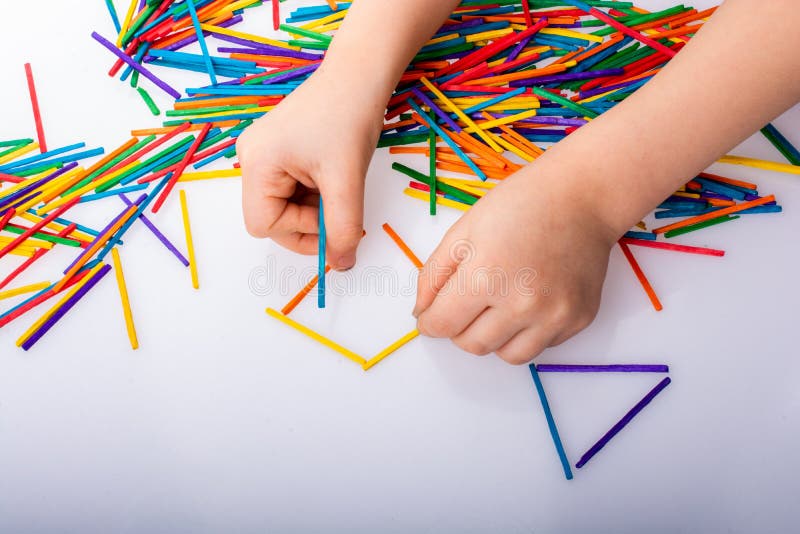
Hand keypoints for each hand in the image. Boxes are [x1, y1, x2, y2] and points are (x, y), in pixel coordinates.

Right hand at [236, 70, 383, 268]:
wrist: (360, 75)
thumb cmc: (348, 117)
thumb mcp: (346, 181)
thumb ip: (342, 228)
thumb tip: (341, 264)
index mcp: (256, 163)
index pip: (263, 224)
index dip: (299, 234)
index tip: (333, 226)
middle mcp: (251, 159)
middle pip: (272, 217)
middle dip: (308, 222)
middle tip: (341, 211)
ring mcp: (265, 154)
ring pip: (285, 205)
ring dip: (314, 208)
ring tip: (339, 186)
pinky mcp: (281, 151)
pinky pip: (292, 188)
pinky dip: (315, 194)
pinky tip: (333, 177)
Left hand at [413, 168, 617, 363]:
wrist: (582, 197)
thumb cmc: (520, 205)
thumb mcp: (462, 232)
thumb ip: (433, 276)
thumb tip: (422, 313)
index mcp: (486, 277)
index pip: (443, 325)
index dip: (430, 322)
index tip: (431, 316)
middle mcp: (522, 304)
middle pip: (473, 345)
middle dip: (459, 330)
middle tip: (465, 305)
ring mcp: (554, 316)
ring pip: (507, 355)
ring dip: (493, 337)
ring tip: (497, 305)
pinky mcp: (578, 320)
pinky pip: (541, 345)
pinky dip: (527, 331)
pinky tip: (529, 300)